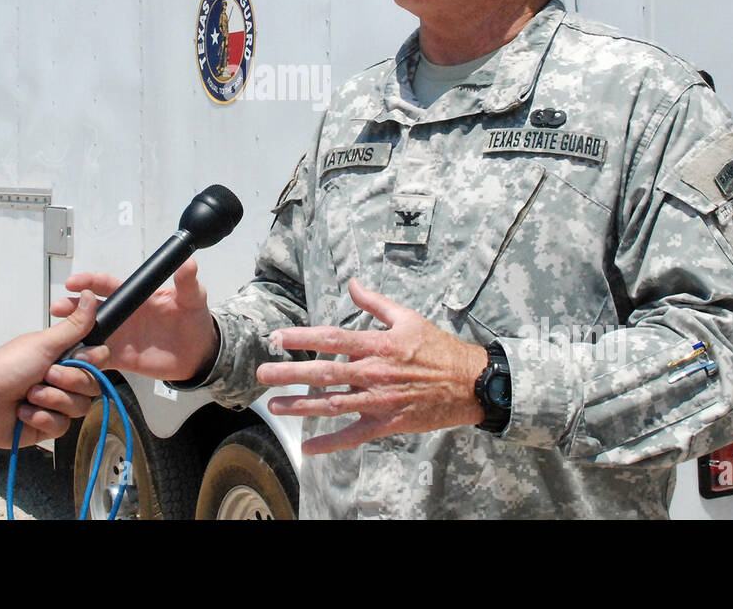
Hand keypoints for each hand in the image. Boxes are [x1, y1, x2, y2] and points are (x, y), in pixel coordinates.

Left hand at [0, 291, 106, 447]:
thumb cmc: (3, 368)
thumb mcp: (42, 344)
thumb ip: (73, 325)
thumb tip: (90, 297)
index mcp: (63, 356)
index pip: (99, 358)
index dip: (91, 361)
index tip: (77, 358)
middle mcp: (62, 379)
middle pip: (92, 384)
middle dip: (67, 382)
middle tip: (45, 376)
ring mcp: (56, 402)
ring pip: (79, 407)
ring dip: (51, 400)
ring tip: (29, 396)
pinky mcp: (47, 424)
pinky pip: (62, 425)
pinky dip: (41, 418)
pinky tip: (24, 412)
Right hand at [57, 258, 217, 382]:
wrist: (198, 352)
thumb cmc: (193, 319)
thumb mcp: (193, 298)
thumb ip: (187, 282)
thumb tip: (188, 263)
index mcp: (136, 297)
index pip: (108, 285)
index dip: (90, 281)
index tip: (74, 282)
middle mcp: (123, 315)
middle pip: (91, 309)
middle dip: (71, 307)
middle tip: (56, 308)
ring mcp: (120, 337)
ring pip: (89, 333)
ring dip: (72, 333)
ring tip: (57, 336)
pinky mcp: (121, 358)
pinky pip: (98, 359)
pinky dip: (84, 360)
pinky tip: (70, 361)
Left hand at [255, 279, 487, 454]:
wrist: (470, 383)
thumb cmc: (438, 348)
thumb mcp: (408, 318)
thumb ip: (376, 303)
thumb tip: (353, 283)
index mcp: (378, 345)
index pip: (333, 338)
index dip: (302, 337)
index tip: (277, 337)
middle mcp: (375, 373)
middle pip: (325, 373)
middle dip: (290, 373)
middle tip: (262, 372)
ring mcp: (380, 400)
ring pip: (333, 405)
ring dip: (301, 406)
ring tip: (275, 405)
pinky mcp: (387, 423)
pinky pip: (354, 435)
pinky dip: (330, 443)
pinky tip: (308, 448)